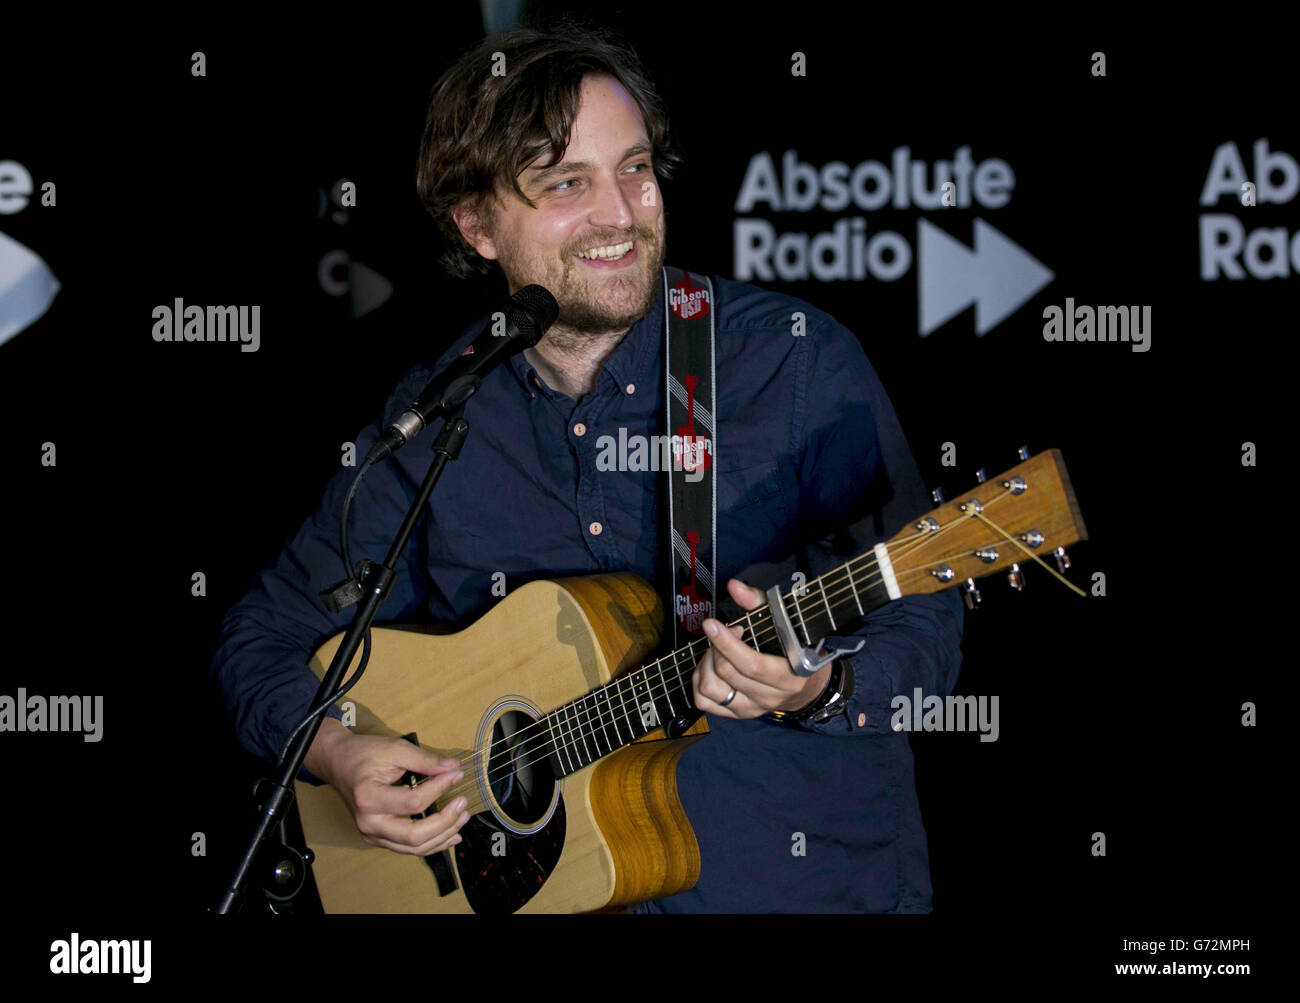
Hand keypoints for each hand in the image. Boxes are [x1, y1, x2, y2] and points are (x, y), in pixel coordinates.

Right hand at [304, 718, 470, 854]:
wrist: (337, 762)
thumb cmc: (363, 754)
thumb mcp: (395, 750)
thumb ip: (425, 761)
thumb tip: (454, 768)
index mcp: (369, 798)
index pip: (413, 803)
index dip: (439, 789)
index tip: (456, 775)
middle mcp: (368, 823)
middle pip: (414, 836)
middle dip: (445, 823)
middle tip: (463, 804)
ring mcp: (371, 834)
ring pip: (413, 848)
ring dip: (442, 836)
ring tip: (462, 818)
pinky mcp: (377, 837)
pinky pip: (407, 847)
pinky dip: (432, 843)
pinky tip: (451, 835)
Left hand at [692, 579, 832, 719]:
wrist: (804, 686)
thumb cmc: (792, 647)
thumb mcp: (783, 621)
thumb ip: (759, 602)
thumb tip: (735, 587)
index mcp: (789, 675)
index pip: (752, 665)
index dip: (727, 644)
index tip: (711, 624)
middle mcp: (771, 697)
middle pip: (727, 673)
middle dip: (716, 647)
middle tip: (721, 633)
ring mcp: (752, 709)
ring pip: (710, 690)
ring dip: (705, 664)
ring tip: (715, 650)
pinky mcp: (737, 715)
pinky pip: (704, 702)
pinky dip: (700, 681)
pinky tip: (709, 667)